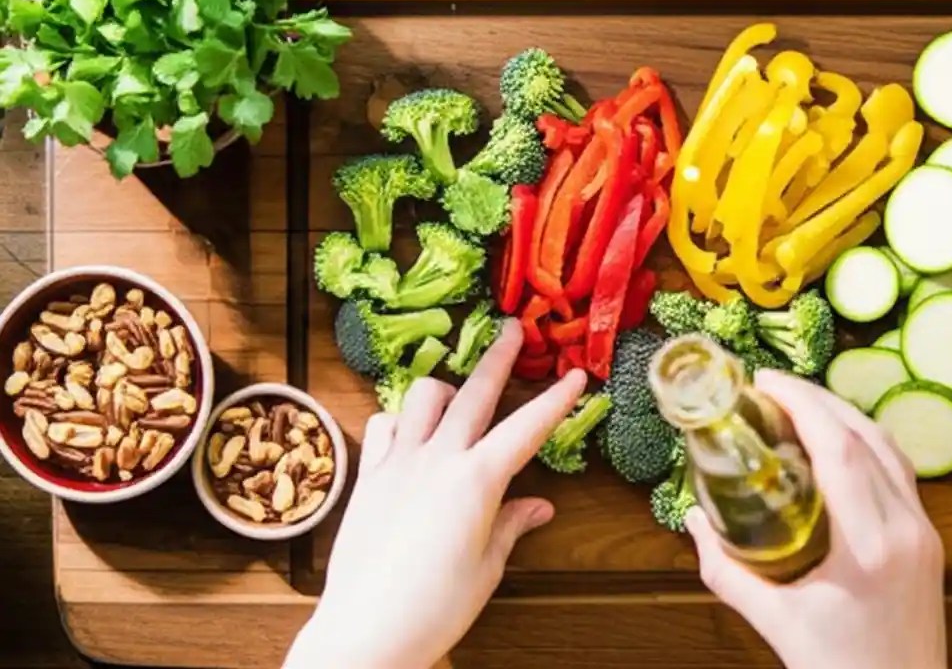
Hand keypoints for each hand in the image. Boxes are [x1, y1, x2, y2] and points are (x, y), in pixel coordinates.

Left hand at [284, 321, 586, 668]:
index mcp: (477, 482)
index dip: (556, 400)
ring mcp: (397, 463)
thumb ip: (510, 526)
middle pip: (475, 392)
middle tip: (513, 329)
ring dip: (446, 387)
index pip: (527, 429)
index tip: (575, 375)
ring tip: (458, 394)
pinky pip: (383, 425)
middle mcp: (437, 459)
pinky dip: (400, 418)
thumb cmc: (434, 609)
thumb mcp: (485, 569)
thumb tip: (538, 506)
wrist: (365, 631)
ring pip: (423, 397)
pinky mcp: (367, 476)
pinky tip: (409, 431)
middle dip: (500, 358)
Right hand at [686, 369, 946, 668]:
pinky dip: (865, 444)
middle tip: (771, 387)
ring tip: (799, 404)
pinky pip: (899, 472)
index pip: (841, 450)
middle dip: (818, 400)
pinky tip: (835, 443)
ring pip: (889, 448)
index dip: (803, 404)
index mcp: (871, 548)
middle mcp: (908, 530)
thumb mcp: (775, 622)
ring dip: (844, 416)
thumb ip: (727, 571)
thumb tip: (695, 521)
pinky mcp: (930, 541)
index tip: (765, 382)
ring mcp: (926, 533)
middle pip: (867, 436)